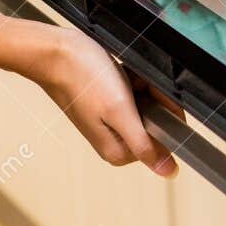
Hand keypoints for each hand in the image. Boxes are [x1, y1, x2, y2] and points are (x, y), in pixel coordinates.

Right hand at [35, 27, 178, 176]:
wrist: (56, 52)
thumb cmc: (82, 78)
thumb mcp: (118, 111)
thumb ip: (144, 144)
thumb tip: (169, 173)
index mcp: (119, 151)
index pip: (163, 138)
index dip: (165, 111)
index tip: (152, 93)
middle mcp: (116, 140)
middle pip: (156, 121)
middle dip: (153, 96)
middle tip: (133, 82)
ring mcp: (112, 121)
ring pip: (147, 105)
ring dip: (143, 86)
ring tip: (124, 76)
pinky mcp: (108, 105)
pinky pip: (133, 95)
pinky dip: (133, 81)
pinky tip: (120, 73)